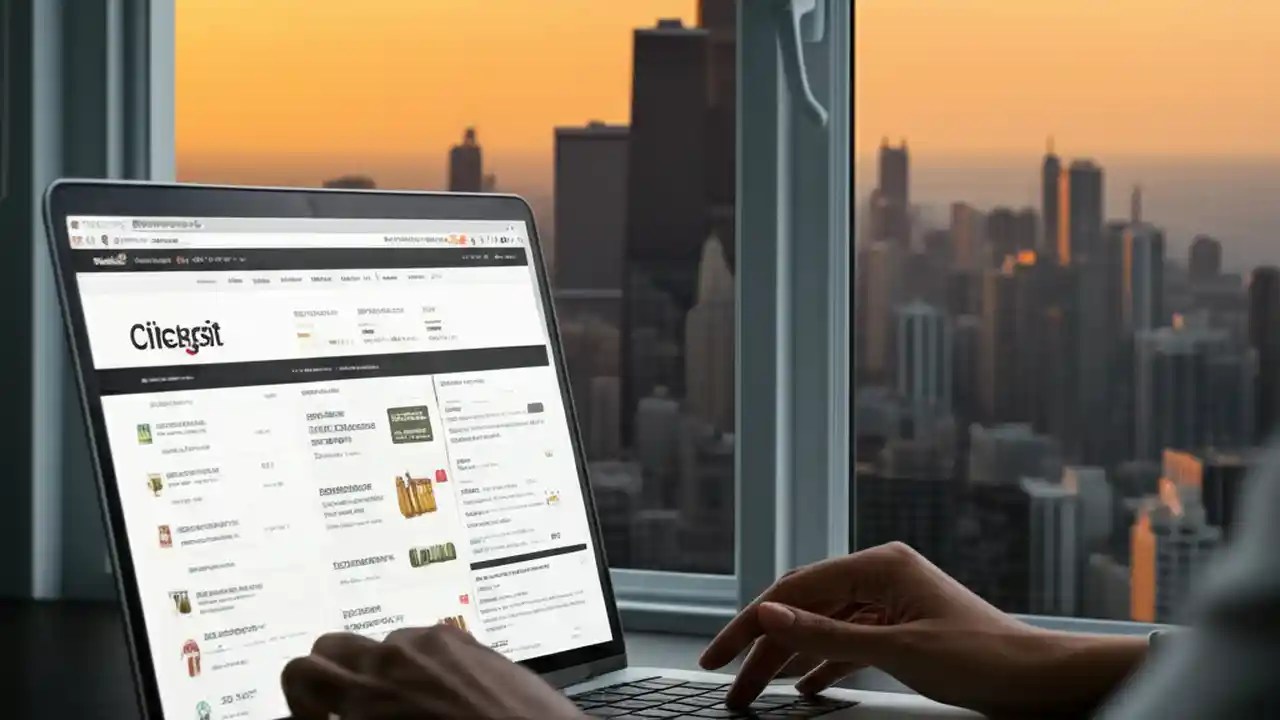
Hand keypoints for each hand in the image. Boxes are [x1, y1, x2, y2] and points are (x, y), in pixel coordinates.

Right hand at [281, 625, 582, 719]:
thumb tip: (338, 715)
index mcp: (370, 695)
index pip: (301, 672)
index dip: (300, 699)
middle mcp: (395, 660)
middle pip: (332, 645)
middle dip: (332, 676)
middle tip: (350, 710)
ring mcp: (433, 644)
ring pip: (382, 644)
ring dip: (381, 670)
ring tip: (408, 705)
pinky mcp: (467, 640)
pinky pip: (425, 642)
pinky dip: (421, 663)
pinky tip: (445, 695)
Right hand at [699, 542, 1146, 716]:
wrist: (1041, 681)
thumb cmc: (984, 659)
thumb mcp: (895, 650)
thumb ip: (825, 634)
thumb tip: (769, 615)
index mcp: (878, 566)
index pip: (794, 590)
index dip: (750, 624)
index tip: (718, 655)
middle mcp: (880, 576)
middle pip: (803, 609)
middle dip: (763, 648)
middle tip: (730, 683)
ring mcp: (891, 601)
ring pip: (822, 628)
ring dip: (788, 660)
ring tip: (756, 692)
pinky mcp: (901, 628)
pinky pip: (847, 642)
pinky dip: (821, 664)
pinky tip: (802, 685)